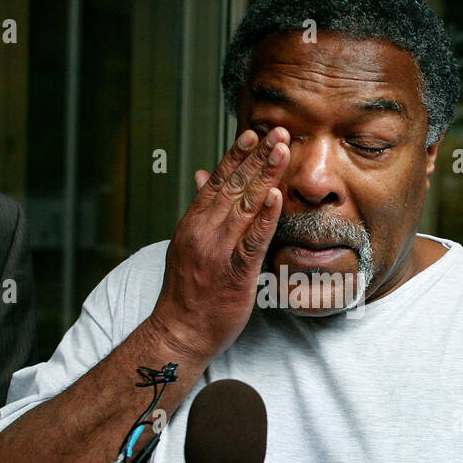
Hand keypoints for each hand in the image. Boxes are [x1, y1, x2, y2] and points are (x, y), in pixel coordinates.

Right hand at [147, 128, 288, 360]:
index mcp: (193, 223)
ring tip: (282, 151)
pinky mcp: (235, 273)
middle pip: (233, 187)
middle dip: (256, 157)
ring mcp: (218, 251)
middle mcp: (203, 232)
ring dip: (265, 176)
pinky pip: (252, 240)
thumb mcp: (186, 243)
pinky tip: (276, 197)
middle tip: (276, 131)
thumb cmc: (187, 291)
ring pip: (244, 206)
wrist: (180, 331)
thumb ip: (200, 209)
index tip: (252, 134)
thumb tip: (204, 175)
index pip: (217, 182)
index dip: (236, 156)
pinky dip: (265, 217)